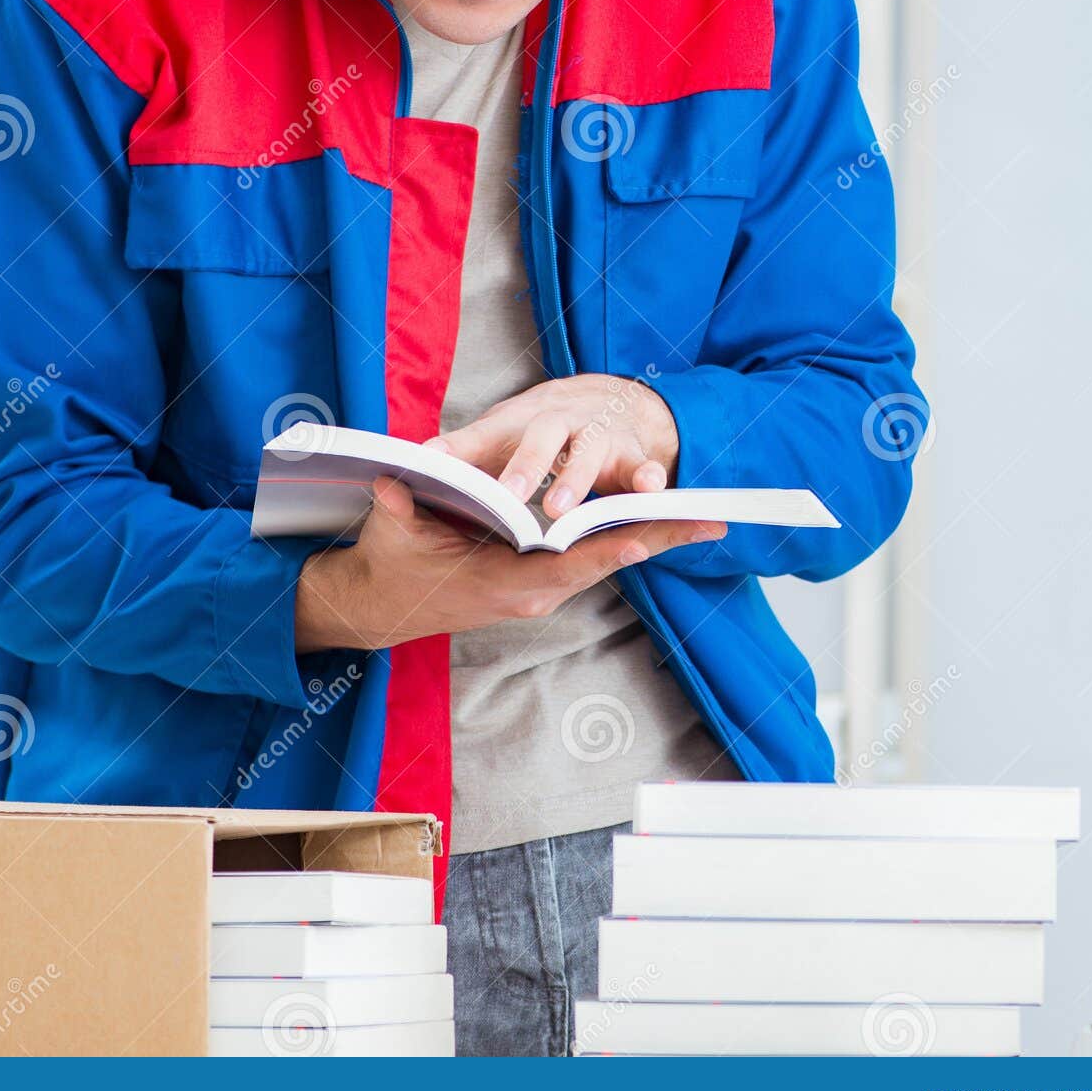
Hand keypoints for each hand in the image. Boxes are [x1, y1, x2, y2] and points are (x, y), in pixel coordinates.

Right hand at [294, 473, 723, 652]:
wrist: (378, 606)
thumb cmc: (389, 565)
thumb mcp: (393, 532)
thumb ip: (399, 509)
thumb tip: (395, 485)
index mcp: (503, 583)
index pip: (572, 562)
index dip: (619, 546)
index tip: (661, 535)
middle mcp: (530, 593)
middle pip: (605, 563)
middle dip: (657, 539)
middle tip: (712, 521)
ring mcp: (536, 592)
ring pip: (601, 562)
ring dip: (647, 539)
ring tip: (698, 519)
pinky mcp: (535, 584)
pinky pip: (587, 561)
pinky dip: (619, 541)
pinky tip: (651, 522)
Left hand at [422, 374, 680, 518]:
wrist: (609, 400)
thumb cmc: (541, 428)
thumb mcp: (501, 434)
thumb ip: (464, 449)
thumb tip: (418, 459)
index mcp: (523, 419)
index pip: (492, 432)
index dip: (471, 451)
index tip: (451, 469)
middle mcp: (562, 422)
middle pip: (543, 438)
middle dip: (527, 466)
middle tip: (513, 498)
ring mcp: (600, 435)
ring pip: (591, 451)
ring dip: (578, 479)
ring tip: (561, 509)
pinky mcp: (635, 454)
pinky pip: (643, 465)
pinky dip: (648, 475)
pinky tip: (651, 490)